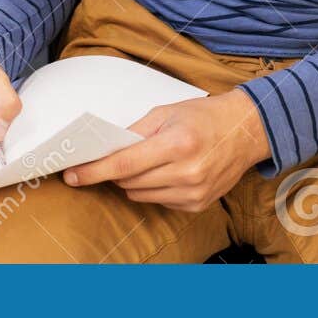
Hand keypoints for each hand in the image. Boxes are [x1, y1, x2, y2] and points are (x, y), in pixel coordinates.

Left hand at [63, 89, 270, 213]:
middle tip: (113, 157)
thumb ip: (134, 132)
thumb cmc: (205, 116)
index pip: (123, 165)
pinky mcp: (197, 204)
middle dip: (113, 172)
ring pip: (140, 195)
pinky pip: (158, 201)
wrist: (246, 131)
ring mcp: (193, 192)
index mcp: (177, 144)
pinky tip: (167, 171)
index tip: (72, 175)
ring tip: (149, 160)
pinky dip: (152, 188)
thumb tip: (103, 150)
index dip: (93, 171)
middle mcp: (186, 172)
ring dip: (132, 181)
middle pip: (128, 182)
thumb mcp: (166, 112)